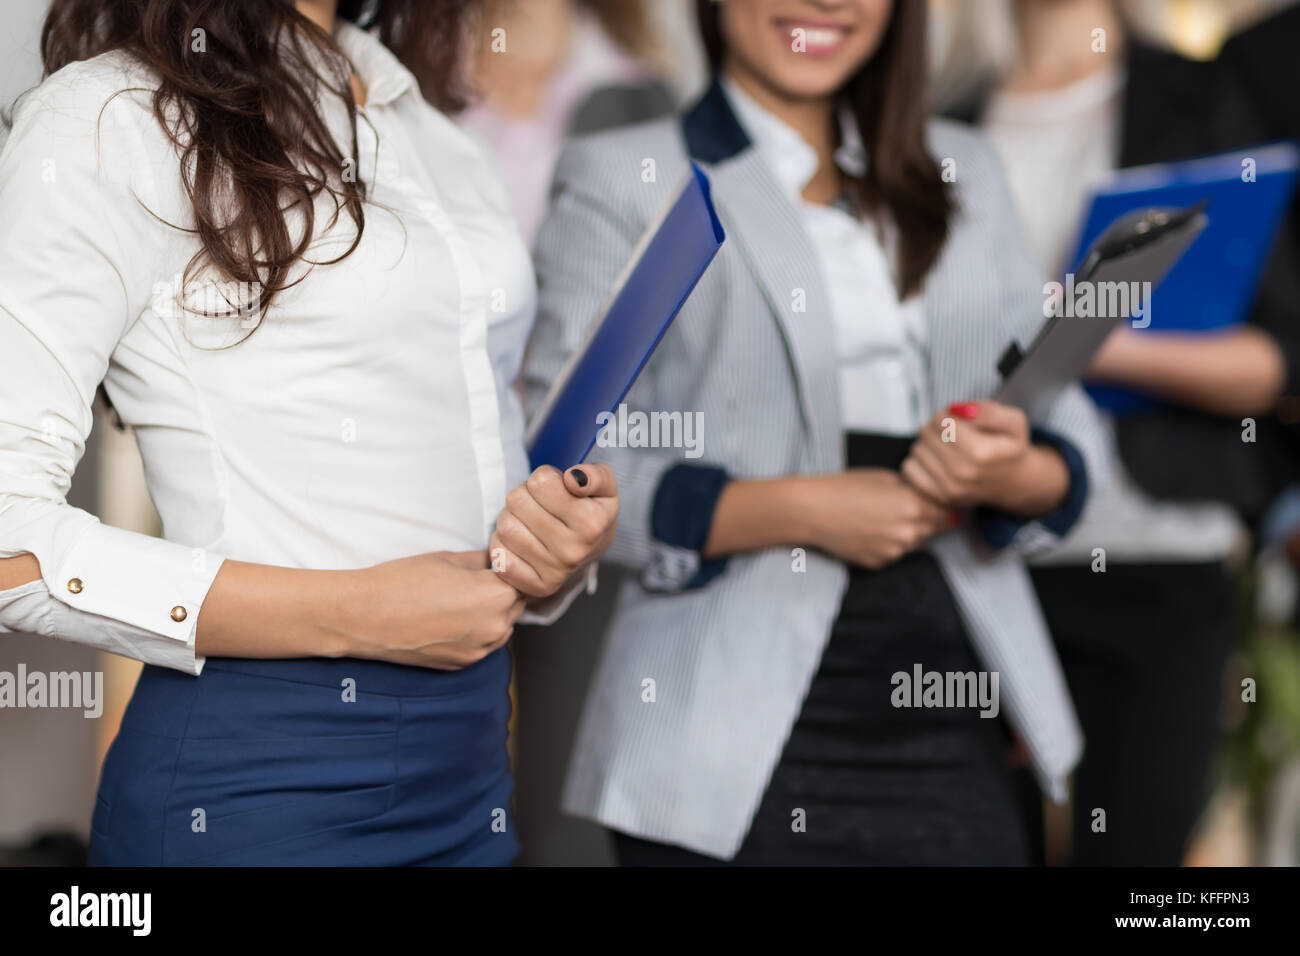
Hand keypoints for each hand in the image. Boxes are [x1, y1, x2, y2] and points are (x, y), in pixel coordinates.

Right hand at [347, 550, 526, 669]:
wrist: (365, 616)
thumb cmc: (402, 581)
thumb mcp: (449, 559)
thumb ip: (483, 561)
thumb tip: (499, 559)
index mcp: (496, 597)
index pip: (524, 578)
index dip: (512, 567)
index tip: (498, 561)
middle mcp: (495, 628)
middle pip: (517, 605)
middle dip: (505, 590)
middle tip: (482, 576)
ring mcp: (479, 650)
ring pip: (502, 627)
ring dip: (494, 613)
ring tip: (464, 598)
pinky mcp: (462, 664)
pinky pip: (483, 645)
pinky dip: (477, 631)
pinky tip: (453, 618)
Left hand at [489, 464, 617, 598]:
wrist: (592, 552)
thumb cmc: (592, 512)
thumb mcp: (604, 487)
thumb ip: (595, 475)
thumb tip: (573, 479)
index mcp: (591, 523)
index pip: (540, 481)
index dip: (544, 478)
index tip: (554, 489)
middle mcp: (574, 551)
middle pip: (517, 501)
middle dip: (524, 495)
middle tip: (538, 504)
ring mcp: (554, 572)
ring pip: (505, 526)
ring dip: (511, 518)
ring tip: (528, 521)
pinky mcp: (535, 587)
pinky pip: (499, 554)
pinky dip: (503, 544)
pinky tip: (520, 543)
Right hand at [798, 468, 952, 569]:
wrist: (812, 511)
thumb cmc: (845, 487)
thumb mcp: (885, 477)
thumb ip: (913, 489)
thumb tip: (931, 496)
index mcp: (914, 506)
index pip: (947, 511)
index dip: (944, 505)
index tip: (940, 502)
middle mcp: (909, 533)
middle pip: (934, 529)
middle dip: (928, 519)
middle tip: (908, 507)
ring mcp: (894, 551)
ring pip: (915, 543)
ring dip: (909, 532)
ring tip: (885, 517)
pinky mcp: (879, 563)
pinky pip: (895, 553)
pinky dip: (890, 544)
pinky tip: (870, 530)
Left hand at [900, 401, 1032, 509]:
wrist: (1015, 482)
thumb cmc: (1010, 448)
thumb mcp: (1013, 421)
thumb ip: (988, 411)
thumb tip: (956, 410)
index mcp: (982, 452)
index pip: (942, 422)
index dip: (945, 414)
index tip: (954, 419)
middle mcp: (964, 473)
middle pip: (927, 435)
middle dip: (935, 427)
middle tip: (948, 431)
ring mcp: (951, 488)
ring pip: (917, 450)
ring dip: (926, 443)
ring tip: (944, 445)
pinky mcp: (940, 497)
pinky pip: (910, 470)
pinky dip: (919, 461)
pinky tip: (936, 459)